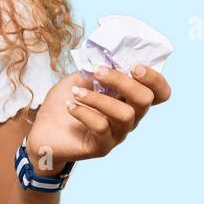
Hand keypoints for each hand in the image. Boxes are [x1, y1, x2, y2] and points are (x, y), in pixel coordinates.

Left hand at [26, 64, 171, 174]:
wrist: (44, 131)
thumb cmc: (65, 102)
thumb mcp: (79, 78)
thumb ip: (94, 68)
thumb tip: (104, 56)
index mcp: (128, 98)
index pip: (159, 92)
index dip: (154, 79)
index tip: (134, 67)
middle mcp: (129, 117)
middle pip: (145, 100)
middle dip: (123, 82)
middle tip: (99, 72)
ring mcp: (117, 134)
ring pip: (125, 115)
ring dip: (99, 98)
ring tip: (76, 92)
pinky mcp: (102, 147)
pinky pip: (102, 128)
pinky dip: (85, 113)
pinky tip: (70, 106)